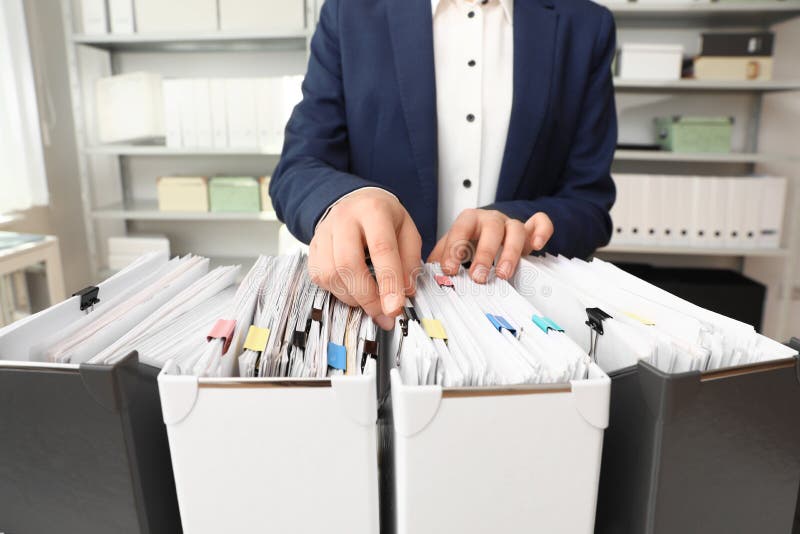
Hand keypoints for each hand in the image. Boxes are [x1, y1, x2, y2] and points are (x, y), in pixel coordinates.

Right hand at [309, 188, 421, 329]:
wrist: (355, 202)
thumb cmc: (384, 219)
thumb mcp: (407, 231)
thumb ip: (410, 261)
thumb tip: (405, 292)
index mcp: (373, 210)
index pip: (381, 248)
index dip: (389, 282)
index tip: (394, 308)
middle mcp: (344, 218)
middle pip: (349, 264)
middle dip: (367, 296)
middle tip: (383, 312)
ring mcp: (324, 232)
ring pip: (330, 274)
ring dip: (352, 297)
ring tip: (370, 299)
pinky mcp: (312, 247)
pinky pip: (319, 277)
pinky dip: (338, 291)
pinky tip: (352, 289)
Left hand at [428, 209, 553, 281]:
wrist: (487, 230)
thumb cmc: (469, 240)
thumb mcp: (451, 247)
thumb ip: (440, 258)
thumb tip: (422, 276)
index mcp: (468, 220)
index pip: (460, 230)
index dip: (455, 249)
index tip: (450, 270)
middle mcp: (490, 219)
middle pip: (490, 229)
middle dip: (484, 254)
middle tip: (478, 277)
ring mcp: (511, 223)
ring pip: (516, 230)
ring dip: (509, 253)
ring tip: (503, 274)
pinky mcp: (529, 230)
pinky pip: (541, 223)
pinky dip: (541, 231)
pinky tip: (536, 246)